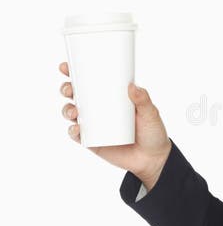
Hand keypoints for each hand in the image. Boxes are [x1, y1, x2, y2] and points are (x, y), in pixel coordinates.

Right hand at [58, 61, 171, 186]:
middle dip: (67, 89)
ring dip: (67, 110)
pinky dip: (73, 131)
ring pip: (72, 113)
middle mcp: (98, 109)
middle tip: (69, 89)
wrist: (153, 159)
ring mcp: (94, 125)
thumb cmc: (152, 132)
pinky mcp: (93, 142)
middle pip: (75, 95)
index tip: (66, 67)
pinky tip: (76, 129)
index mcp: (110, 96)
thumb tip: (132, 86)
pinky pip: (77, 136)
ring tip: (74, 112)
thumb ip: (143, 100)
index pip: (90, 81)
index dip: (74, 72)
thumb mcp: (151, 113)